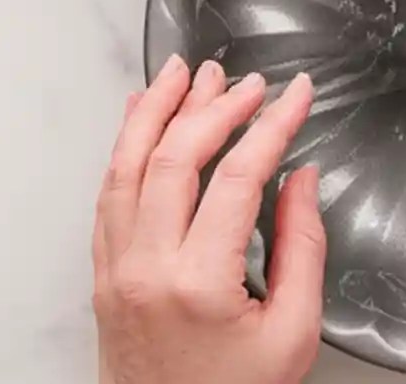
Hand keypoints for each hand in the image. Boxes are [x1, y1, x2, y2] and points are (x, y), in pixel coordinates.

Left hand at [92, 56, 323, 383]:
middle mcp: (146, 268)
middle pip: (173, 158)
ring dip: (157, 110)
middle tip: (245, 79)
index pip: (236, 177)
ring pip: (128, 166)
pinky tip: (139, 116)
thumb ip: (302, 249)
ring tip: (184, 71)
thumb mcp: (293, 333)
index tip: (296, 95)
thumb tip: (299, 178)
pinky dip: (123, 146)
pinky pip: (107, 192)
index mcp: (198, 283)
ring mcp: (116, 269)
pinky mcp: (103, 273)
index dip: (271, 126)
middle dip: (213, 107)